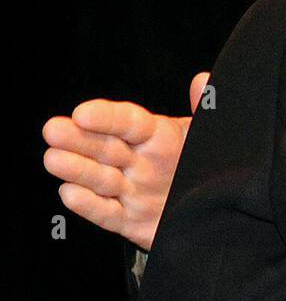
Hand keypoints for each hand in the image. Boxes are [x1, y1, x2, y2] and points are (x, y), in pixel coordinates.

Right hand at [41, 71, 209, 249]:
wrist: (216, 211)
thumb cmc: (208, 167)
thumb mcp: (209, 137)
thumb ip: (206, 109)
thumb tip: (202, 80)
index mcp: (158, 137)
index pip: (129, 122)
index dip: (107, 117)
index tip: (84, 113)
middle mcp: (139, 163)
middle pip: (106, 148)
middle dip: (79, 140)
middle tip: (53, 130)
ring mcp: (132, 192)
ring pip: (101, 180)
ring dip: (77, 169)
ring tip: (54, 159)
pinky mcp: (129, 221)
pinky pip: (107, 214)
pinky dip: (89, 206)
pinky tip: (69, 193)